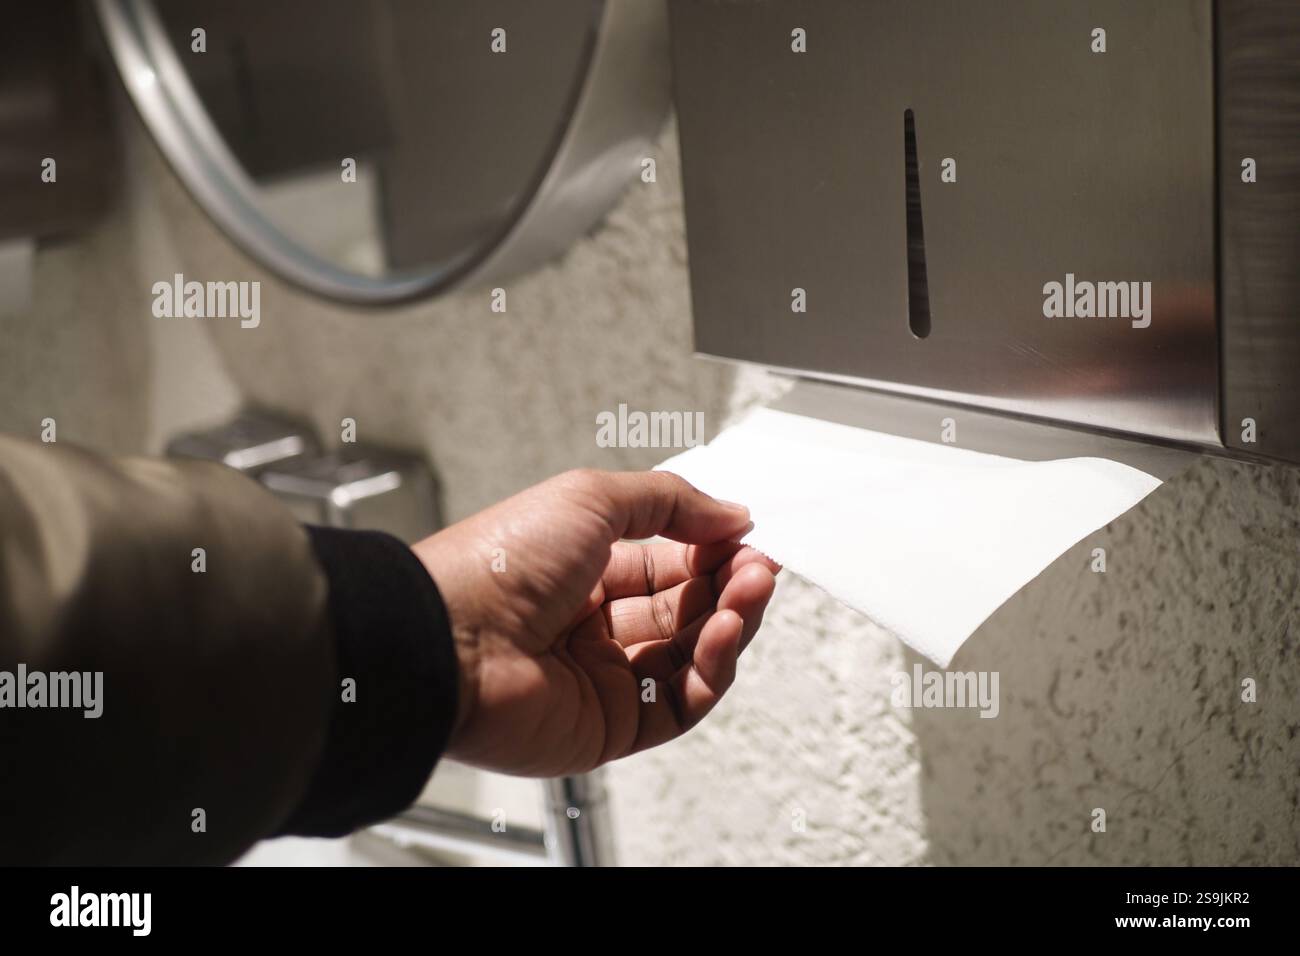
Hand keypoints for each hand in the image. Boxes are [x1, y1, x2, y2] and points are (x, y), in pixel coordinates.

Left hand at [411, 469, 778, 776]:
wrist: (451, 638)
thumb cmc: (501, 562)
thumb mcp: (591, 499)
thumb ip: (670, 504)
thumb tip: (732, 516)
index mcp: (582, 573)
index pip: (668, 565)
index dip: (712, 551)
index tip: (749, 535)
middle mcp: (594, 627)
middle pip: (687, 609)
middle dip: (731, 583)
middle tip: (761, 563)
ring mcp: (605, 678)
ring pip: (694, 655)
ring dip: (733, 619)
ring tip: (752, 587)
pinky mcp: (614, 726)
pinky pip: (684, 701)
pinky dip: (715, 665)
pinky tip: (727, 628)